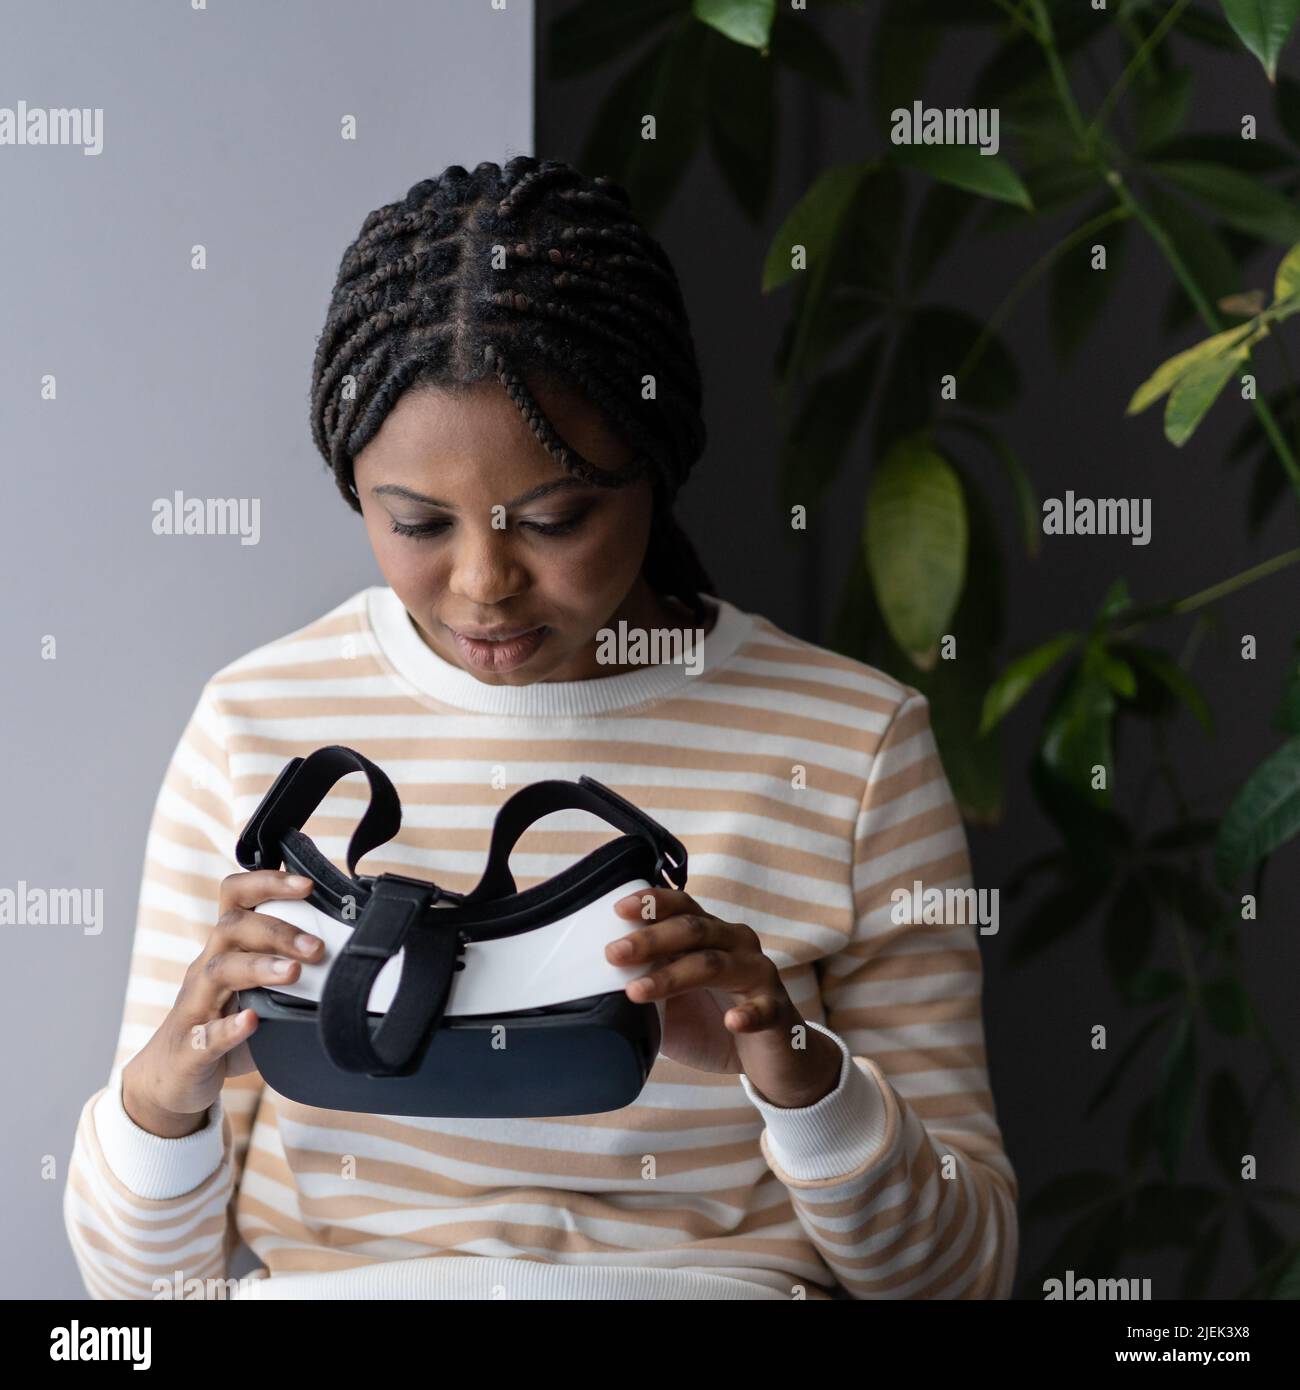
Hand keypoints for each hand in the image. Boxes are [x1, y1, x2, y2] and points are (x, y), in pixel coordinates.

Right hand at [121, 869, 324, 1136]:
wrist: (174, 1078)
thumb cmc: (227, 1023)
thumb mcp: (259, 988)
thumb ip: (294, 968)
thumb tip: (356, 956)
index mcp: (226, 948)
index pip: (236, 897)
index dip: (267, 882)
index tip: (307, 884)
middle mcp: (207, 968)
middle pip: (231, 928)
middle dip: (277, 931)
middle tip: (317, 947)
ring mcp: (195, 1006)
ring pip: (218, 971)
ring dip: (258, 967)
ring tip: (293, 972)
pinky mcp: (189, 1049)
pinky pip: (204, 1035)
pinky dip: (228, 1028)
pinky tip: (251, 1022)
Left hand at [605, 887, 842, 1107]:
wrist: (771, 1061)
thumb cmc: (714, 1023)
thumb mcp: (672, 1004)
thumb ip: (646, 986)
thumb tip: (596, 986)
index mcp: (711, 935)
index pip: (682, 907)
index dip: (653, 903)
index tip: (619, 910)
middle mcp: (736, 944)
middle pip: (693, 930)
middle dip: (650, 939)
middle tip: (613, 953)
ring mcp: (759, 975)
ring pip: (715, 965)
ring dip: (674, 976)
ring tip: (638, 991)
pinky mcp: (777, 1010)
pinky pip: (762, 1009)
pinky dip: (747, 1014)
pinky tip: (732, 1021)